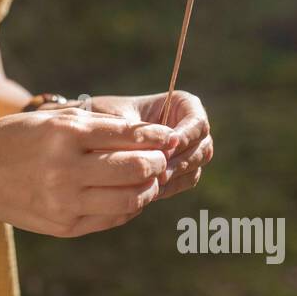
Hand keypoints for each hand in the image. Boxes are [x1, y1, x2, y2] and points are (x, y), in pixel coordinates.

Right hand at [0, 109, 176, 237]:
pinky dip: (129, 206)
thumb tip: (151, 136)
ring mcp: (65, 202)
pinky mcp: (65, 226)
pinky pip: (114, 218)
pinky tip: (127, 194)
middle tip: (162, 157)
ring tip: (148, 177)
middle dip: (158, 161)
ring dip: (148, 187)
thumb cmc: (17, 139)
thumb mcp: (53, 119)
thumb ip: (99, 125)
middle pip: (137, 168)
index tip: (170, 136)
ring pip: (131, 198)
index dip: (158, 136)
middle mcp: (66, 169)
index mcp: (64, 134)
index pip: (129, 135)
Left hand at [77, 92, 212, 200]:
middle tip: (158, 173)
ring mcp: (190, 149)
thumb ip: (142, 132)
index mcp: (184, 104)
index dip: (185, 138)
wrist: (95, 133)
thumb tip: (162, 152)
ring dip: (175, 177)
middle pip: (202, 148)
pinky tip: (150, 191)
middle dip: (180, 162)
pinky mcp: (181, 169)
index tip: (165, 150)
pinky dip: (171, 187)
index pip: (198, 124)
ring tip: (152, 183)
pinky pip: (185, 181)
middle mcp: (191, 126)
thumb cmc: (108, 116)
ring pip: (195, 167)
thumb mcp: (122, 119)